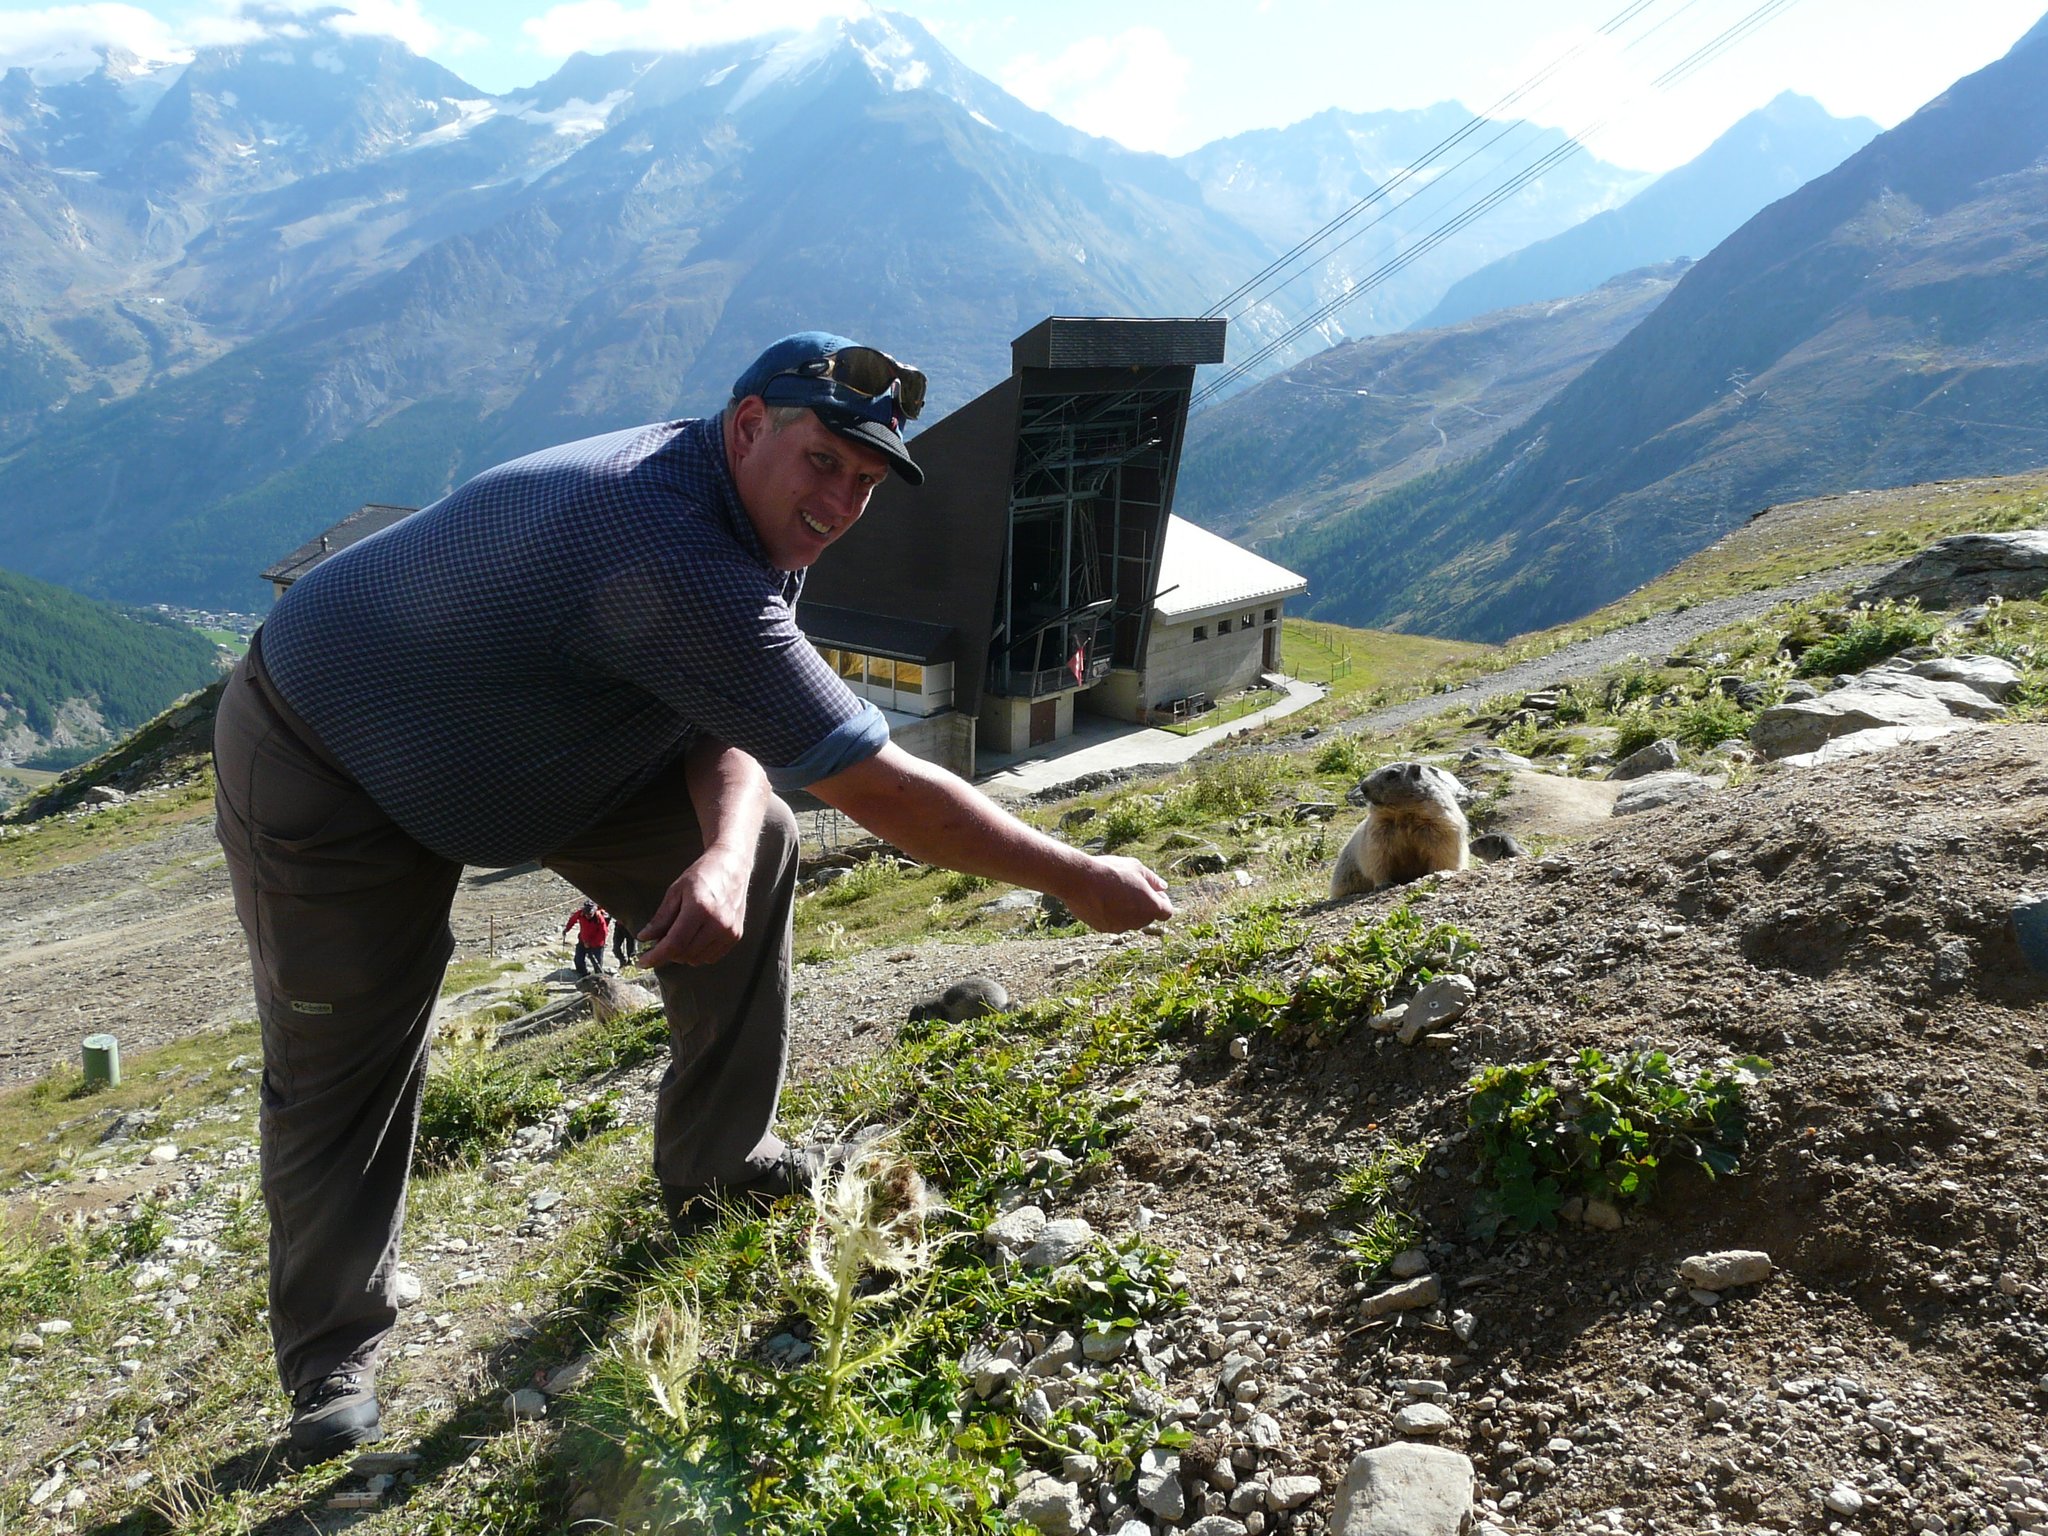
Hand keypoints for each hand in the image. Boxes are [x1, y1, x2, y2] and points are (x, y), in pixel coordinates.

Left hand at [639, 845, 753, 966]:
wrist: (732, 865)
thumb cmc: (702, 875)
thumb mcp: (675, 891)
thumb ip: (661, 917)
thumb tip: (644, 938)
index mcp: (699, 909)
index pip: (674, 944)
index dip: (656, 956)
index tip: (643, 962)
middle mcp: (718, 923)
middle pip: (685, 954)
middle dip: (667, 953)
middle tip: (659, 942)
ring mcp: (729, 931)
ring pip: (697, 959)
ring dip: (682, 955)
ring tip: (678, 937)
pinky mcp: (736, 935)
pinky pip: (711, 957)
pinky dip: (698, 954)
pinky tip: (694, 939)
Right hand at [1058, 854, 1172, 932]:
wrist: (1081, 881)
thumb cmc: (1112, 871)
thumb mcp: (1136, 868)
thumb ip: (1153, 880)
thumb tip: (1162, 887)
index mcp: (1151, 907)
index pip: (1166, 912)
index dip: (1162, 901)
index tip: (1153, 890)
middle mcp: (1138, 922)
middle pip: (1147, 916)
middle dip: (1144, 904)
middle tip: (1131, 886)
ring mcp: (1121, 927)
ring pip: (1129, 920)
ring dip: (1127, 909)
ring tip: (1113, 890)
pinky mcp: (1104, 929)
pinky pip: (1112, 922)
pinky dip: (1111, 913)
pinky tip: (1101, 898)